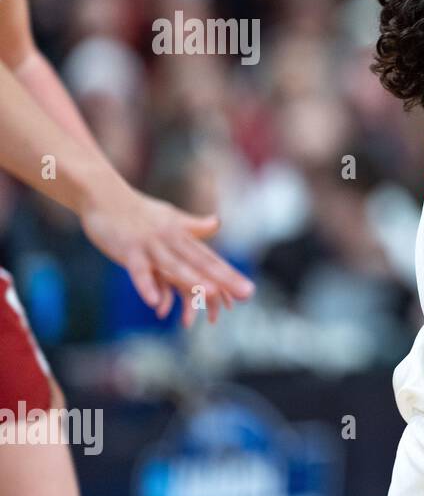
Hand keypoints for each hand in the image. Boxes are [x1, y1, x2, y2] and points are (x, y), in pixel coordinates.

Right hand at [79, 177, 254, 327]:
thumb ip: (194, 225)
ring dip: (192, 279)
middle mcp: (172, 240)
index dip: (228, 275)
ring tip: (212, 293)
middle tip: (247, 294)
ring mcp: (150, 244)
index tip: (248, 291)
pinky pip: (138, 270)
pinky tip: (154, 302)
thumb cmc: (137, 209)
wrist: (103, 193)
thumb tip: (217, 223)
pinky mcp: (127, 249)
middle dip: (223, 279)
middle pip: (200, 262)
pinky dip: (146, 285)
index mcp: (182, 236)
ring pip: (174, 265)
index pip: (209, 259)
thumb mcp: (171, 217)